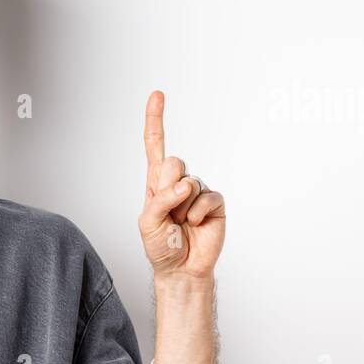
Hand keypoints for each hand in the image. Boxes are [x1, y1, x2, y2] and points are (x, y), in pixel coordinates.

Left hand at [138, 90, 224, 279]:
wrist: (182, 268)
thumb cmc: (161, 246)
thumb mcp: (148, 223)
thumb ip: (161, 200)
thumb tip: (184, 185)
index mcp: (156, 182)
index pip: (155, 146)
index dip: (155, 120)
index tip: (157, 94)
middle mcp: (177, 182)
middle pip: (173, 162)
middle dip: (168, 188)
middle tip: (169, 212)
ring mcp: (197, 191)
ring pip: (189, 182)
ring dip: (181, 207)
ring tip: (180, 224)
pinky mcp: (215, 202)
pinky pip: (207, 197)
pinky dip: (198, 214)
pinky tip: (195, 225)